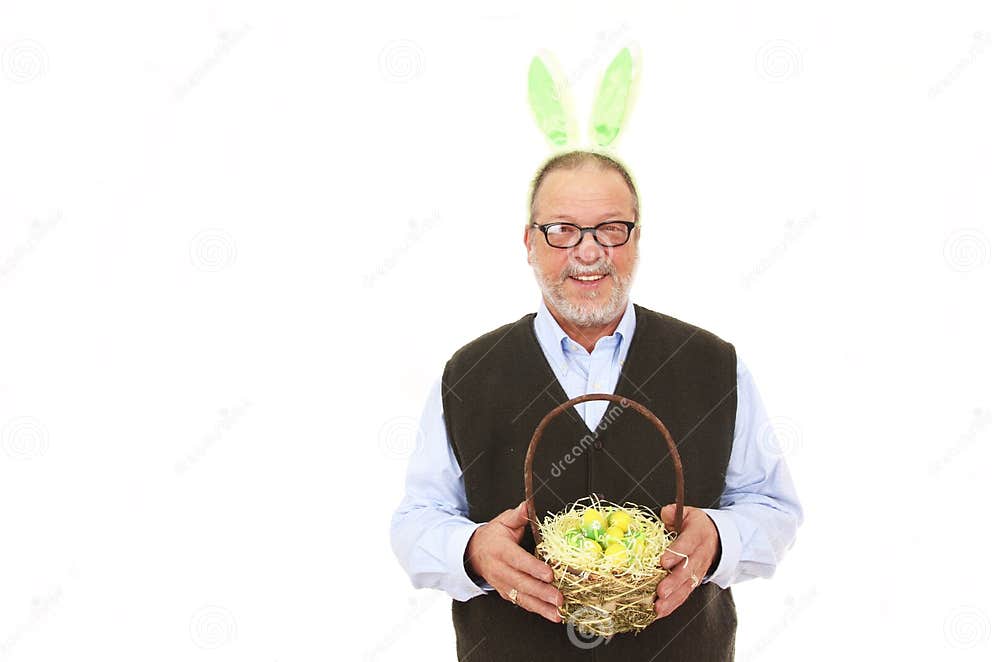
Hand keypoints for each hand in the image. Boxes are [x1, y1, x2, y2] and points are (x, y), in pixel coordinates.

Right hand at [465, 500, 563, 622]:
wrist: (473, 553)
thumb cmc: (492, 537)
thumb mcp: (502, 521)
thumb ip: (518, 515)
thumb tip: (528, 505)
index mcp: (500, 550)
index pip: (518, 560)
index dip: (533, 568)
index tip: (549, 574)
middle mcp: (500, 570)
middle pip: (521, 583)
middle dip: (541, 592)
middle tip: (559, 598)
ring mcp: (503, 584)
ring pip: (522, 598)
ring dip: (542, 607)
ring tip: (558, 612)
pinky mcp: (506, 594)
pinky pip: (522, 603)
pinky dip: (538, 610)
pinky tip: (552, 614)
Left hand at [654, 504, 719, 618]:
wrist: (717, 537)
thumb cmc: (696, 525)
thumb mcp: (687, 512)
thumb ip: (673, 512)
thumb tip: (664, 515)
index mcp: (698, 534)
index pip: (687, 544)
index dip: (676, 553)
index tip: (663, 562)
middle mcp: (700, 555)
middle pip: (688, 570)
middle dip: (674, 582)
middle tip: (661, 591)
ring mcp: (699, 570)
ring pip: (687, 586)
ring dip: (673, 599)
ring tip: (658, 608)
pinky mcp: (695, 581)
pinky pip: (685, 594)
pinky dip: (673, 605)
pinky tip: (660, 612)